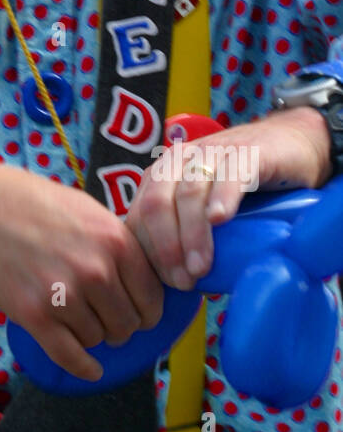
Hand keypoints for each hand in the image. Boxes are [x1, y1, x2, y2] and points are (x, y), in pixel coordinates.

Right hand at [0, 153, 164, 381]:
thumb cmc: (34, 207)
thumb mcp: (88, 212)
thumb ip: (119, 246)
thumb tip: (146, 286)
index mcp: (116, 241)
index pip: (152, 299)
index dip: (145, 311)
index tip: (135, 314)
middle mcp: (96, 269)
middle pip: (127, 325)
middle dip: (117, 326)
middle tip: (101, 316)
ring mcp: (65, 294)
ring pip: (97, 339)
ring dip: (89, 335)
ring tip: (71, 313)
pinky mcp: (35, 315)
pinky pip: (71, 357)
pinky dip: (84, 368)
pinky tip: (91, 369)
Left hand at [125, 105, 332, 290]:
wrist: (290, 146)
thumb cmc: (243, 185)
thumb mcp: (207, 208)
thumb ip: (186, 232)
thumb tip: (173, 285)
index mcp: (164, 174)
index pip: (140, 213)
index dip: (148, 252)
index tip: (166, 284)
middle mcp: (181, 159)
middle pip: (157, 202)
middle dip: (165, 247)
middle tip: (183, 281)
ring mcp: (214, 153)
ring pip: (189, 192)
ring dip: (192, 234)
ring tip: (200, 268)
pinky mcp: (249, 152)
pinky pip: (229, 175)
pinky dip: (221, 198)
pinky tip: (219, 220)